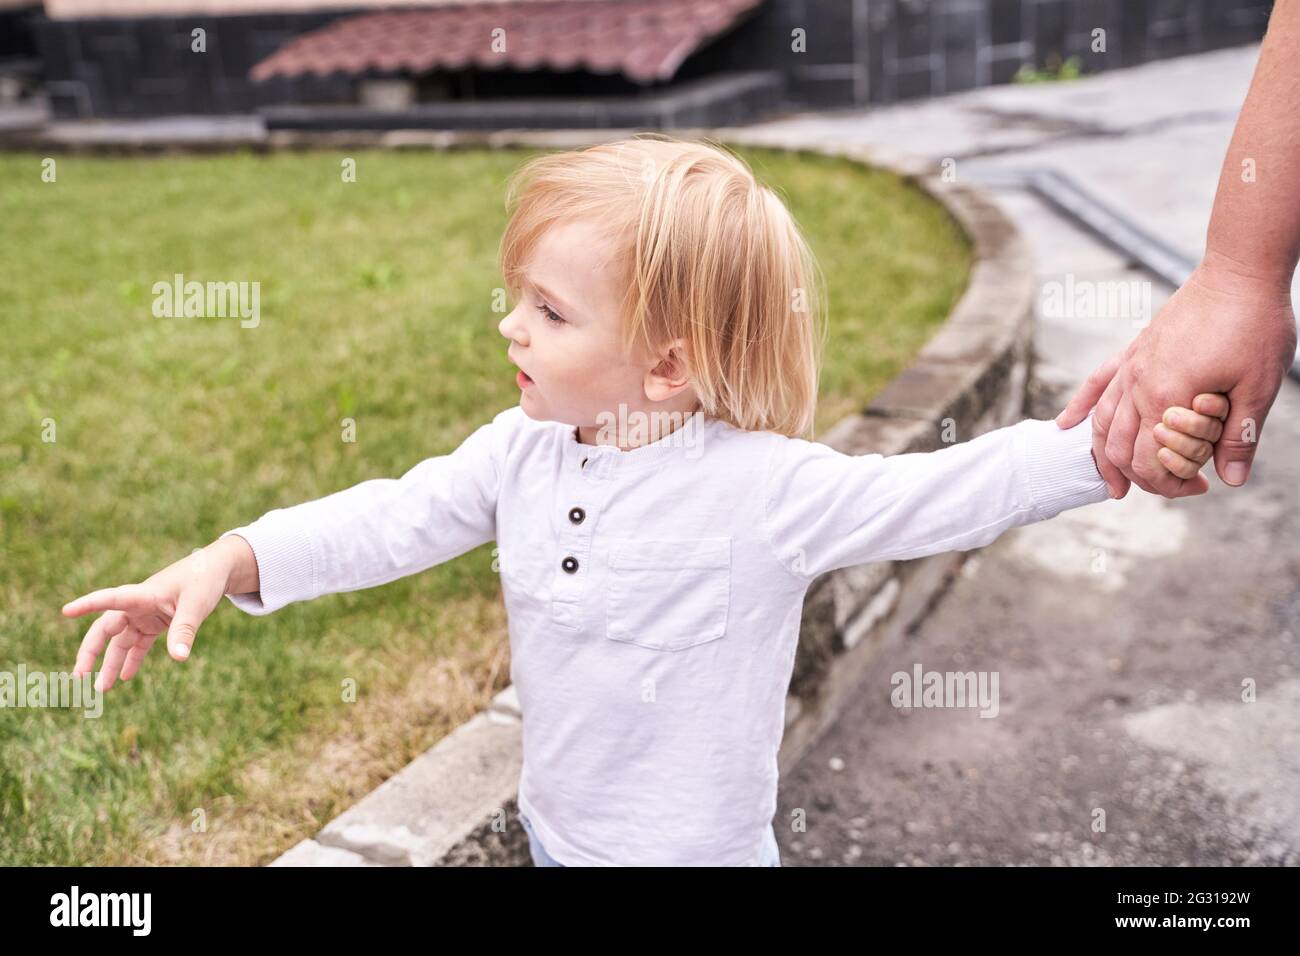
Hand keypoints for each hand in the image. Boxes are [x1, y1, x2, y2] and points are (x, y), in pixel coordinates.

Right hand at [62, 535, 255, 692]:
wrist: (217, 569)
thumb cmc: (204, 579)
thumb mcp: (197, 604)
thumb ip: (185, 629)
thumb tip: (179, 657)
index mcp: (142, 594)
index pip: (110, 599)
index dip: (88, 604)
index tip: (66, 611)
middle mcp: (137, 605)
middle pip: (106, 629)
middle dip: (90, 652)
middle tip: (79, 676)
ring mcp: (145, 615)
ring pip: (120, 641)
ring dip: (110, 663)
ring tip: (101, 688)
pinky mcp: (155, 622)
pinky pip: (138, 644)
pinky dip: (132, 660)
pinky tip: (124, 677)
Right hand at [1055, 255, 1296, 497]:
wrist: (1239, 272)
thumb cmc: (1253, 325)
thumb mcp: (1258, 386)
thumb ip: (1240, 435)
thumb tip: (1231, 479)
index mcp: (1166, 398)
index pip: (1149, 461)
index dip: (1170, 484)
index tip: (1199, 487)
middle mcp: (1138, 385)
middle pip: (1119, 448)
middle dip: (1140, 477)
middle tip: (1172, 486)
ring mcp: (1131, 367)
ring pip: (1101, 422)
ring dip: (1104, 456)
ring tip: (1114, 482)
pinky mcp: (1133, 351)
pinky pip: (1096, 383)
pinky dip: (1079, 407)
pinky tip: (1065, 425)